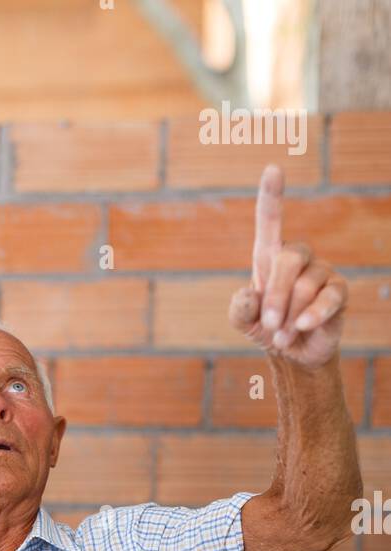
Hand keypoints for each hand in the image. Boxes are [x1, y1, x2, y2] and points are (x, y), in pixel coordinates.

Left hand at [228, 163, 347, 368]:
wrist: (293, 353)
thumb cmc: (268, 328)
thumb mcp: (245, 321)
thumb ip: (239, 308)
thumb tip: (251, 294)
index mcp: (271, 257)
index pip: (270, 222)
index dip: (272, 196)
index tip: (273, 169)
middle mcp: (299, 258)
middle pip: (289, 258)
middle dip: (276, 295)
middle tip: (270, 324)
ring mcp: (321, 272)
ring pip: (306, 285)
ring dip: (290, 316)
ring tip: (283, 335)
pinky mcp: (339, 292)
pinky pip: (328, 298)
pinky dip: (312, 316)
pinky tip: (303, 328)